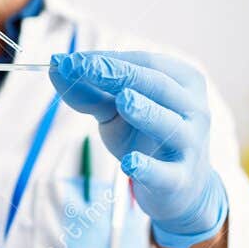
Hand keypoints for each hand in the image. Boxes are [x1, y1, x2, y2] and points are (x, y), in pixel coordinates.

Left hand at [49, 51, 227, 247]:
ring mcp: (190, 144)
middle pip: (158, 85)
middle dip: (121, 74)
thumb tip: (55, 66)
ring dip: (145, 112)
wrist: (178, 188)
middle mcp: (193, 109)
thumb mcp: (116, 111)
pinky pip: (165, 173)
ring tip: (123, 100)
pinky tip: (130, 163)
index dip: (109, 59)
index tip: (72, 60)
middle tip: (86, 67)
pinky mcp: (180, 179)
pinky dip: (148, 167)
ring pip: (168, 124)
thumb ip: (89, 91)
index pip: (145, 63)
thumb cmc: (145, 137)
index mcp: (182, 81)